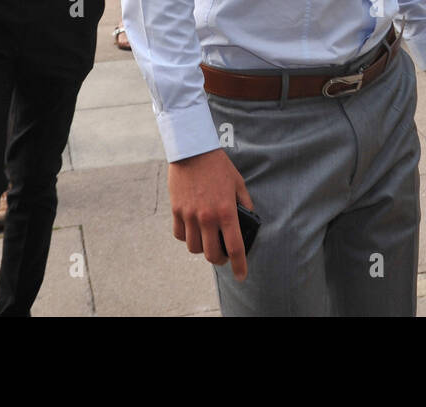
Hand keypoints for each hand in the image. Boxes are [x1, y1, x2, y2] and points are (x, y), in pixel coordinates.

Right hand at [167, 148, 253, 280]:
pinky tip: (193, 230)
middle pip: (211, 254)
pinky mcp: (176, 210)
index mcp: (226, 211)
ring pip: (194, 247)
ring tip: (207, 240)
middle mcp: (207, 217)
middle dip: (219, 260)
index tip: (242, 276)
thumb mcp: (238, 183)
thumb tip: (249, 219)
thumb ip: (245, 203)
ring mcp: (189, 215)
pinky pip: (179, 235)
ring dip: (202, 248)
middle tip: (223, 255)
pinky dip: (187, 237)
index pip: (235, 248)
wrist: (192, 150)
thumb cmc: (218, 166)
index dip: (239, 266)